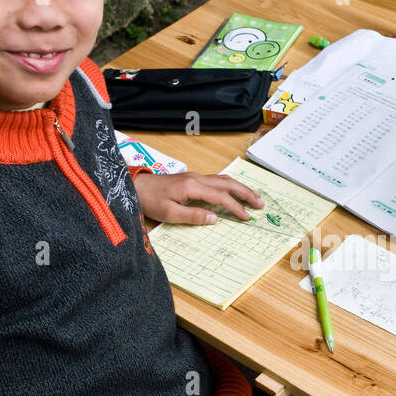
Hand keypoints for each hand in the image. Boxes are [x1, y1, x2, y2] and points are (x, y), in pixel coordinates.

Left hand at [135, 171, 263, 223]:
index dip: (236, 207)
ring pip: (223, 179)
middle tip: (260, 203)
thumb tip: (215, 218)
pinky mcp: (191, 179)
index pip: (221, 197)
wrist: (135, 186)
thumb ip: (193, 216)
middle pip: (228, 183)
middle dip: (246, 193)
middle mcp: (197, 178)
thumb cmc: (150, 200)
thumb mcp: (170, 213)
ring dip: (240, 187)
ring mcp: (195, 177)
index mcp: (193, 187)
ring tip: (253, 196)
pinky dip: (229, 185)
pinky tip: (233, 190)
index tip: (246, 217)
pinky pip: (216, 180)